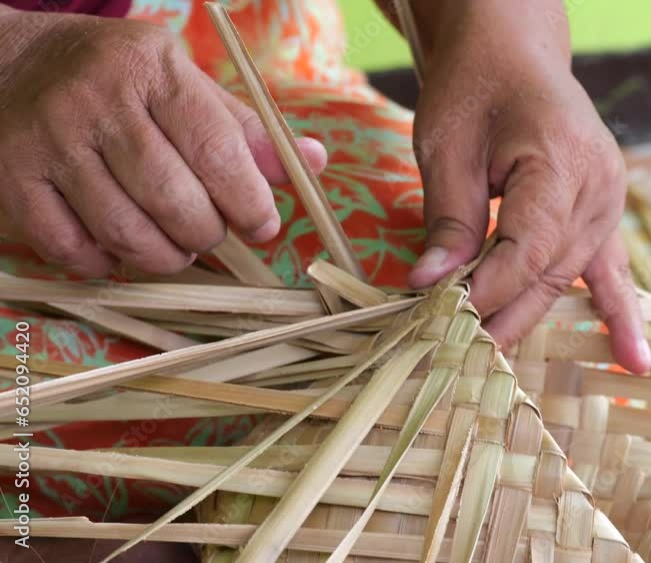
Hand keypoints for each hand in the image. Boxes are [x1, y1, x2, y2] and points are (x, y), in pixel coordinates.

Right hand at [0, 10, 326, 277]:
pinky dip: (106, 263)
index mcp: (154, 71)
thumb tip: (315, 162)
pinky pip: (71, 247)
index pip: (217, 151)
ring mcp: (49, 141)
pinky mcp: (12, 177)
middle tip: (211, 234)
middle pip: (173, 200)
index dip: (250, 202)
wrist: (7, 60)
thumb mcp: (185, 82)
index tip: (264, 226)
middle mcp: (97, 101)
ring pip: (125, 232)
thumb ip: (246, 128)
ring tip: (176, 247)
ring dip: (164, 258)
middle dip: (207, 234)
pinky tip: (120, 250)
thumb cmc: (119, 78)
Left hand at [405, 6, 650, 373]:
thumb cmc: (476, 86)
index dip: (487, 291)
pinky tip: (633, 359)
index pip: (526, 249)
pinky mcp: (604, 211)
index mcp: (560, 160)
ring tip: (495, 361)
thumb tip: (430, 285)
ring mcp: (609, 200)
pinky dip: (618, 313)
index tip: (442, 318)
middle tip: (455, 353)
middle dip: (501, 315)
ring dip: (529, 317)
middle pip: (549, 271)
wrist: (515, 54)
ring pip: (568, 277)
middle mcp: (597, 185)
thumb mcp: (447, 145)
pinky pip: (611, 269)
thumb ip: (449, 219)